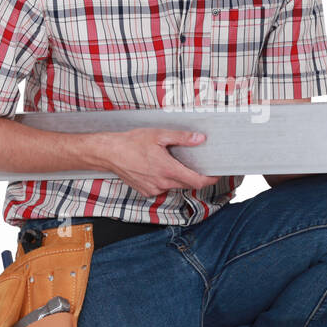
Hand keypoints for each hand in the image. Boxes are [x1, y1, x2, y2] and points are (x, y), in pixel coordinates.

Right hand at [101, 128, 219, 197]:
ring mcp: (154, 189)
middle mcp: (162, 183)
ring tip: (167, 161)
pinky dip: (164, 179)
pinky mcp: (146, 191)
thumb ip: (182, 138)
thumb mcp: (159, 135)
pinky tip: (155, 167)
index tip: (216, 174)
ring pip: (174, 185)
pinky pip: (162, 187)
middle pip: (187, 183)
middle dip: (192, 174)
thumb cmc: (131, 143)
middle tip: (192, 162)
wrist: (110, 153)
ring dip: (176, 176)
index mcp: (168, 169)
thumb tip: (200, 139)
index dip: (210, 180)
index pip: (197, 182)